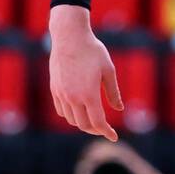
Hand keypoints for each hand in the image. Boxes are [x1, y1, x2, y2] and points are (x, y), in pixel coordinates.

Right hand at [49, 7, 122, 138]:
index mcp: (89, 94)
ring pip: (71, 120)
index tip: (114, 137)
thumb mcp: (108, 70)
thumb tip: (119, 108)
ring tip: (92, 120)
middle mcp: (73, 97)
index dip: (107, 132)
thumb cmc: (92, 51)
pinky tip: (78, 111)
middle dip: (96, 130)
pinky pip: (61, 110)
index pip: (98, 122)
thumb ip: (113, 92)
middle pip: (84, 125)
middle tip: (105, 129)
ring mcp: (62, 94)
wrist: (69, 36)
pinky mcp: (55, 89)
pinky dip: (71, 115)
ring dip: (82, 123)